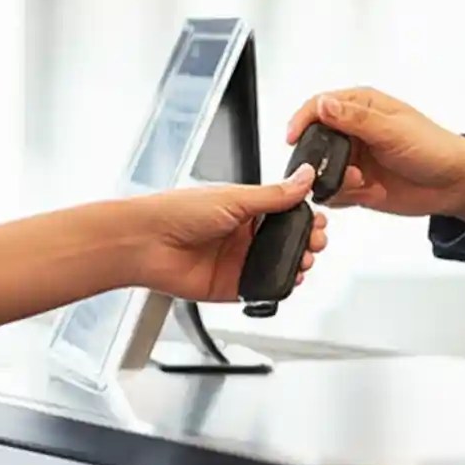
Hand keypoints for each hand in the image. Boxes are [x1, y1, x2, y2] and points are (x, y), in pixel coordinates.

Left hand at [130, 165, 328, 301]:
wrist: (145, 244)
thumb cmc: (176, 212)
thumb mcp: (234, 197)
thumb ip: (275, 194)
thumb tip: (305, 176)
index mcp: (244, 207)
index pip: (286, 212)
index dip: (305, 217)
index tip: (319, 220)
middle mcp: (242, 234)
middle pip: (288, 240)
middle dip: (308, 241)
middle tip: (316, 242)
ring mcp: (238, 260)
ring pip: (280, 266)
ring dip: (298, 264)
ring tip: (304, 260)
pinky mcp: (231, 285)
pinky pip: (262, 288)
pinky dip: (278, 287)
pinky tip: (287, 280)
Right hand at [286, 88, 464, 221]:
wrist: (455, 184)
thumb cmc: (434, 148)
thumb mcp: (392, 130)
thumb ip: (355, 119)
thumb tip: (323, 104)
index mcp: (362, 106)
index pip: (319, 106)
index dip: (303, 120)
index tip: (294, 137)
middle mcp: (354, 131)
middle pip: (315, 142)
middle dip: (319, 159)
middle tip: (333, 170)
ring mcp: (355, 159)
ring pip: (322, 170)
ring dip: (335, 180)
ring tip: (360, 182)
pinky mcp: (358, 184)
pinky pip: (335, 192)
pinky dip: (344, 196)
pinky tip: (366, 192)